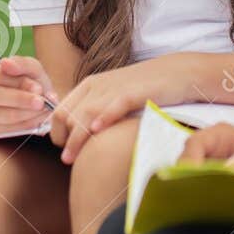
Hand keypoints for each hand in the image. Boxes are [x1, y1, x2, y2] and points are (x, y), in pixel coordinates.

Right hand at [0, 56, 55, 134]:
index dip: (19, 82)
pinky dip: (28, 125)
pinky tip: (39, 119)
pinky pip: (9, 130)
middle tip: (41, 102)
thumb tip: (5, 63)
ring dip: (27, 113)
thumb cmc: (32, 81)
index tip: (39, 88)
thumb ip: (21, 63)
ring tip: (45, 109)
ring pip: (2, 115)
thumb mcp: (32, 68)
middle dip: (20, 99)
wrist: (41, 102)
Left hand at [50, 60, 183, 163]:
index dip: (56, 134)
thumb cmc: (144, 89)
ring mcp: (115, 87)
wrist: (177, 73)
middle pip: (68, 115)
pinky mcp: (134, 92)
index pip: (60, 111)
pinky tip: (97, 131)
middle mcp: (97, 85)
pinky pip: (114, 104)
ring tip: (71, 158)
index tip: (63, 151)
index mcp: (89, 86)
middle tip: (67, 160)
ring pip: (85, 113)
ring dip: (76, 137)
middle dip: (64, 139)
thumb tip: (79, 136)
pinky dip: (104, 117)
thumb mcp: (113, 97)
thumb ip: (96, 110)